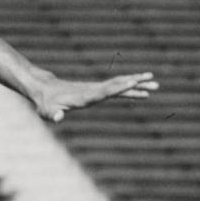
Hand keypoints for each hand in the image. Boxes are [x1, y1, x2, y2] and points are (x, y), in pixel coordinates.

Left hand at [32, 69, 157, 122]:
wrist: (44, 89)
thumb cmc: (45, 103)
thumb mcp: (46, 111)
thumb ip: (53, 115)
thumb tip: (57, 118)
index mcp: (85, 96)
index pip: (104, 91)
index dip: (118, 87)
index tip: (133, 81)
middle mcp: (93, 90)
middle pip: (118, 85)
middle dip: (136, 83)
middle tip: (154, 81)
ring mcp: (96, 89)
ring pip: (120, 85)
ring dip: (137, 85)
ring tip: (155, 84)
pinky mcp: (96, 91)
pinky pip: (116, 90)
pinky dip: (129, 90)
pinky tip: (141, 92)